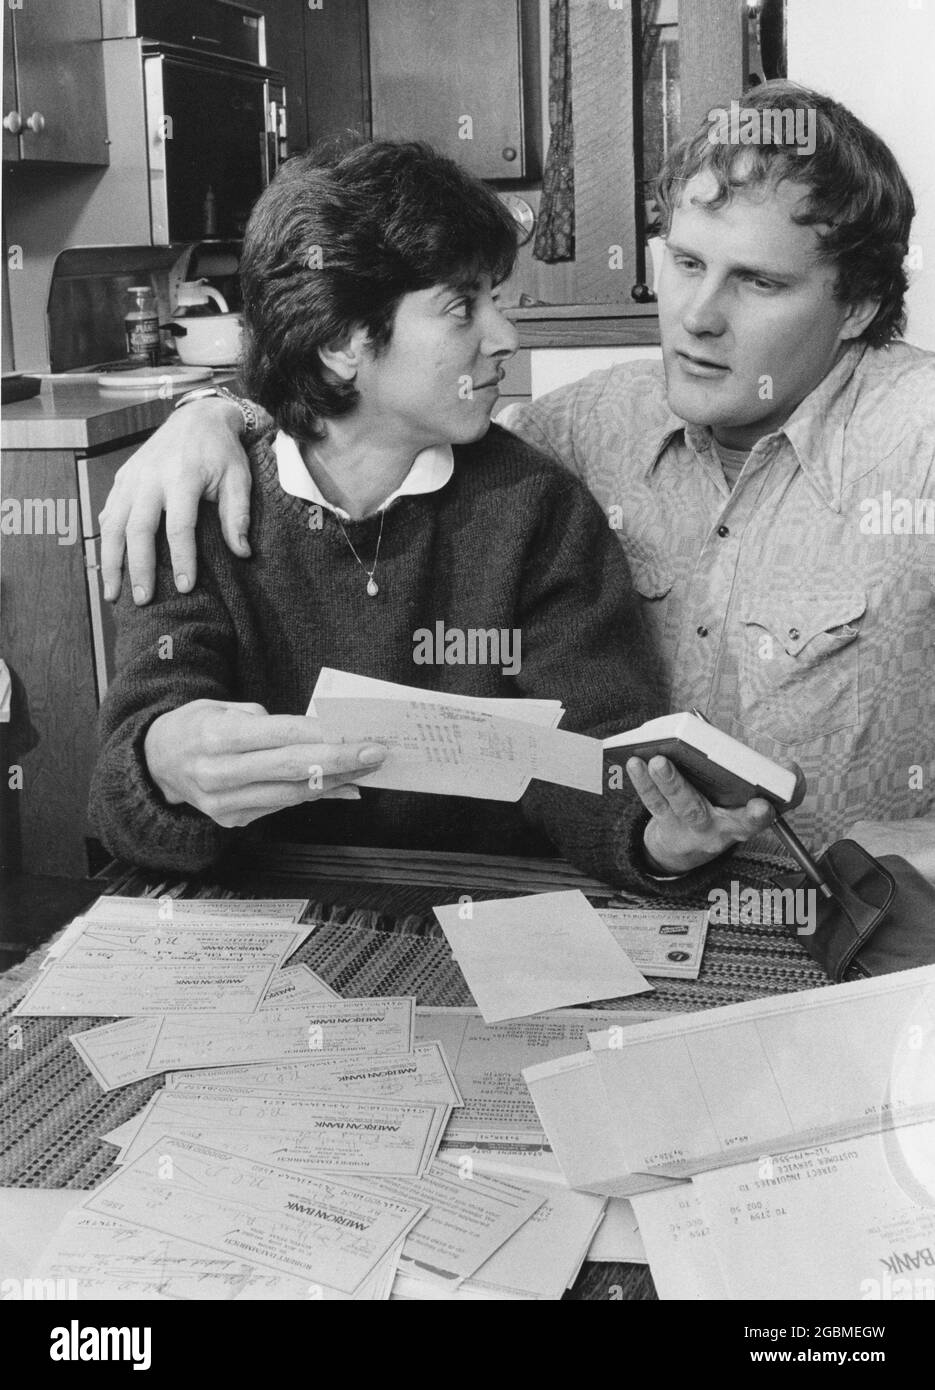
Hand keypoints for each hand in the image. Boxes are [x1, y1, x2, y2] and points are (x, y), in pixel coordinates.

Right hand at [99, 398, 251, 604]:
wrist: (197, 417)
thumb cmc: (221, 451)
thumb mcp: (239, 478)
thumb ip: (238, 515)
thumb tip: (242, 552)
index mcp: (183, 477)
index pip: (179, 526)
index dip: (182, 558)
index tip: (185, 587)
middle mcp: (151, 477)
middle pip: (138, 529)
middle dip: (139, 567)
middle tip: (142, 599)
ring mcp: (132, 477)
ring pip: (113, 524)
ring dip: (111, 561)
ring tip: (114, 593)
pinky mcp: (122, 478)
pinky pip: (108, 512)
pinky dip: (105, 540)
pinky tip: (107, 564)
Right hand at [143, 700, 385, 828]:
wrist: (155, 763)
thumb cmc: (196, 726)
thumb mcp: (222, 707)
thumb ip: (267, 721)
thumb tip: (317, 732)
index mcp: (216, 737)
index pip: (279, 736)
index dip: (322, 736)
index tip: (356, 733)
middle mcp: (219, 773)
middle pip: (291, 768)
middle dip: (340, 761)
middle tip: (375, 753)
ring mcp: (225, 802)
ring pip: (292, 793)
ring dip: (335, 781)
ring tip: (366, 769)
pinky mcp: (233, 819)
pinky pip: (284, 806)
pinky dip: (317, 795)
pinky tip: (343, 786)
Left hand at [626, 756, 774, 874]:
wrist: (689, 847)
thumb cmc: (725, 813)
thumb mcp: (752, 805)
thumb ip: (774, 787)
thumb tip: (790, 770)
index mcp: (742, 823)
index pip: (757, 819)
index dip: (763, 813)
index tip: (763, 805)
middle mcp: (715, 828)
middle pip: (704, 811)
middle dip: (691, 789)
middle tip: (690, 772)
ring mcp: (688, 826)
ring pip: (678, 805)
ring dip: (667, 782)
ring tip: (657, 761)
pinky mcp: (666, 822)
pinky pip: (654, 802)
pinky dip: (644, 782)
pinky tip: (637, 763)